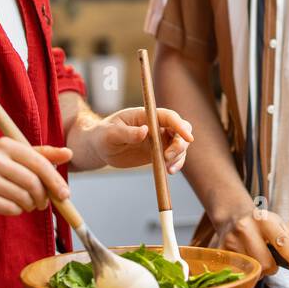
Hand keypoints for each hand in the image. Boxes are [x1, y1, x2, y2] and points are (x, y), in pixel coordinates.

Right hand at [0, 136, 72, 218]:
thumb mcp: (15, 156)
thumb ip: (42, 155)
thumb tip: (69, 153)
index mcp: (6, 145)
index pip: (39, 162)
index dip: (55, 180)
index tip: (64, 194)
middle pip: (32, 182)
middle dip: (44, 196)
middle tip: (44, 203)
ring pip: (23, 197)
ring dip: (30, 205)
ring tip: (27, 203)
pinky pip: (11, 208)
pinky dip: (18, 210)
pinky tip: (12, 206)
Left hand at [75, 106, 193, 172]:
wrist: (100, 148)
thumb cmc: (102, 135)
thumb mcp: (110, 133)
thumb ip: (127, 133)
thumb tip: (145, 131)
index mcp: (146, 115)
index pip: (168, 116)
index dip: (180, 125)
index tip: (188, 138)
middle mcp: (156, 125)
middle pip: (180, 129)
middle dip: (181, 143)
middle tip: (168, 157)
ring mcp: (159, 139)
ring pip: (180, 144)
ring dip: (179, 156)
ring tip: (168, 169)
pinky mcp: (158, 152)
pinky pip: (174, 157)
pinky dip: (176, 164)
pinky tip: (168, 171)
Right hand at [212, 203, 288, 275]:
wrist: (232, 216)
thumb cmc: (260, 223)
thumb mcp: (279, 224)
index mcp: (264, 220)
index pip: (281, 241)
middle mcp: (245, 228)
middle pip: (266, 263)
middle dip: (272, 267)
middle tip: (269, 259)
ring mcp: (230, 240)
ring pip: (252, 270)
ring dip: (258, 269)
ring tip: (255, 257)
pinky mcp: (220, 251)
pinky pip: (238, 273)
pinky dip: (245, 271)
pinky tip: (244, 260)